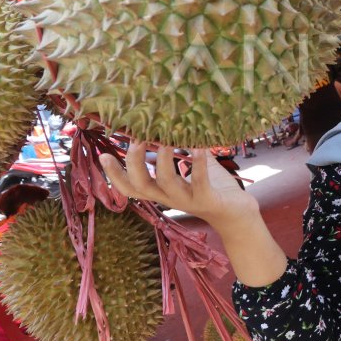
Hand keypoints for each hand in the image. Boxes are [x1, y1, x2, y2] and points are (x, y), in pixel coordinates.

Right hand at [101, 143, 258, 228]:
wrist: (237, 214)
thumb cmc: (213, 187)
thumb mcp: (192, 169)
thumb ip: (182, 152)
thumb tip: (173, 126)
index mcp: (161, 192)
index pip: (130, 188)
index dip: (114, 175)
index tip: (103, 155)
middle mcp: (169, 198)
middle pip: (140, 185)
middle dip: (134, 162)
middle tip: (135, 139)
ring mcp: (187, 200)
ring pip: (166, 183)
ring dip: (163, 160)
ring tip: (164, 139)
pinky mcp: (207, 199)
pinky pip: (199, 182)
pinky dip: (198, 164)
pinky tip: (199, 147)